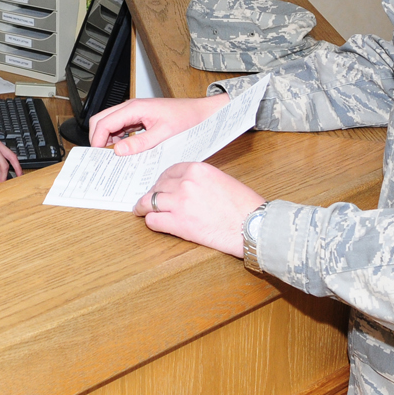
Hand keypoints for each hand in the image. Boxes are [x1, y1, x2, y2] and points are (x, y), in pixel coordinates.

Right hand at [88, 94, 228, 154]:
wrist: (200, 112)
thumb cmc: (186, 117)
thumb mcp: (163, 134)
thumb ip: (140, 143)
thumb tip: (119, 151)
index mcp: (134, 108)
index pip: (104, 122)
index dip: (96, 139)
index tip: (96, 154)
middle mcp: (131, 107)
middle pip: (101, 119)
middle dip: (97, 137)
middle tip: (100, 156)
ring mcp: (134, 112)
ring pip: (109, 123)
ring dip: (107, 138)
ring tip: (111, 156)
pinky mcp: (138, 118)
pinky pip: (120, 127)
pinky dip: (117, 138)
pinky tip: (124, 150)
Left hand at [133, 162, 265, 256]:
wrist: (253, 225)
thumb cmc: (244, 205)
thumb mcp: (221, 180)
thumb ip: (200, 180)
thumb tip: (186, 186)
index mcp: (198, 169)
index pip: (169, 171)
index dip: (162, 181)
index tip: (159, 186)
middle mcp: (186, 182)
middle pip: (158, 186)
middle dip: (152, 193)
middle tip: (148, 200)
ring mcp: (180, 202)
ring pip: (149, 201)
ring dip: (143, 207)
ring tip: (140, 211)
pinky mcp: (178, 223)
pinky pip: (153, 220)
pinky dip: (151, 221)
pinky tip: (153, 222)